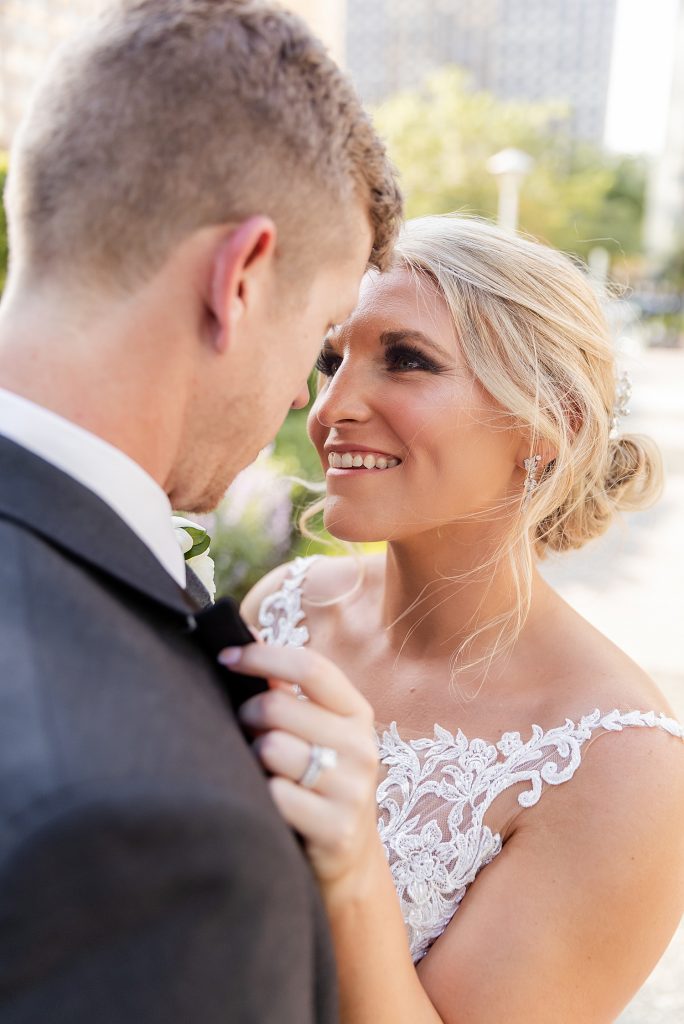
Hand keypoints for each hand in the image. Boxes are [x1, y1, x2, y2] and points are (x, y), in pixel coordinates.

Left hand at [219, 643, 379, 886]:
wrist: (349, 859)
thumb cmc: (319, 781)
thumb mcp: (319, 732)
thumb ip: (288, 692)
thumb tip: (244, 640)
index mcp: (357, 713)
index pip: (310, 667)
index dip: (263, 656)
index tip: (226, 657)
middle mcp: (362, 747)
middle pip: (279, 707)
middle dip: (247, 715)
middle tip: (245, 730)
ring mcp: (352, 790)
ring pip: (271, 749)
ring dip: (252, 757)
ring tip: (259, 768)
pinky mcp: (335, 829)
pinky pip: (274, 794)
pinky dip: (261, 795)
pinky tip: (268, 802)